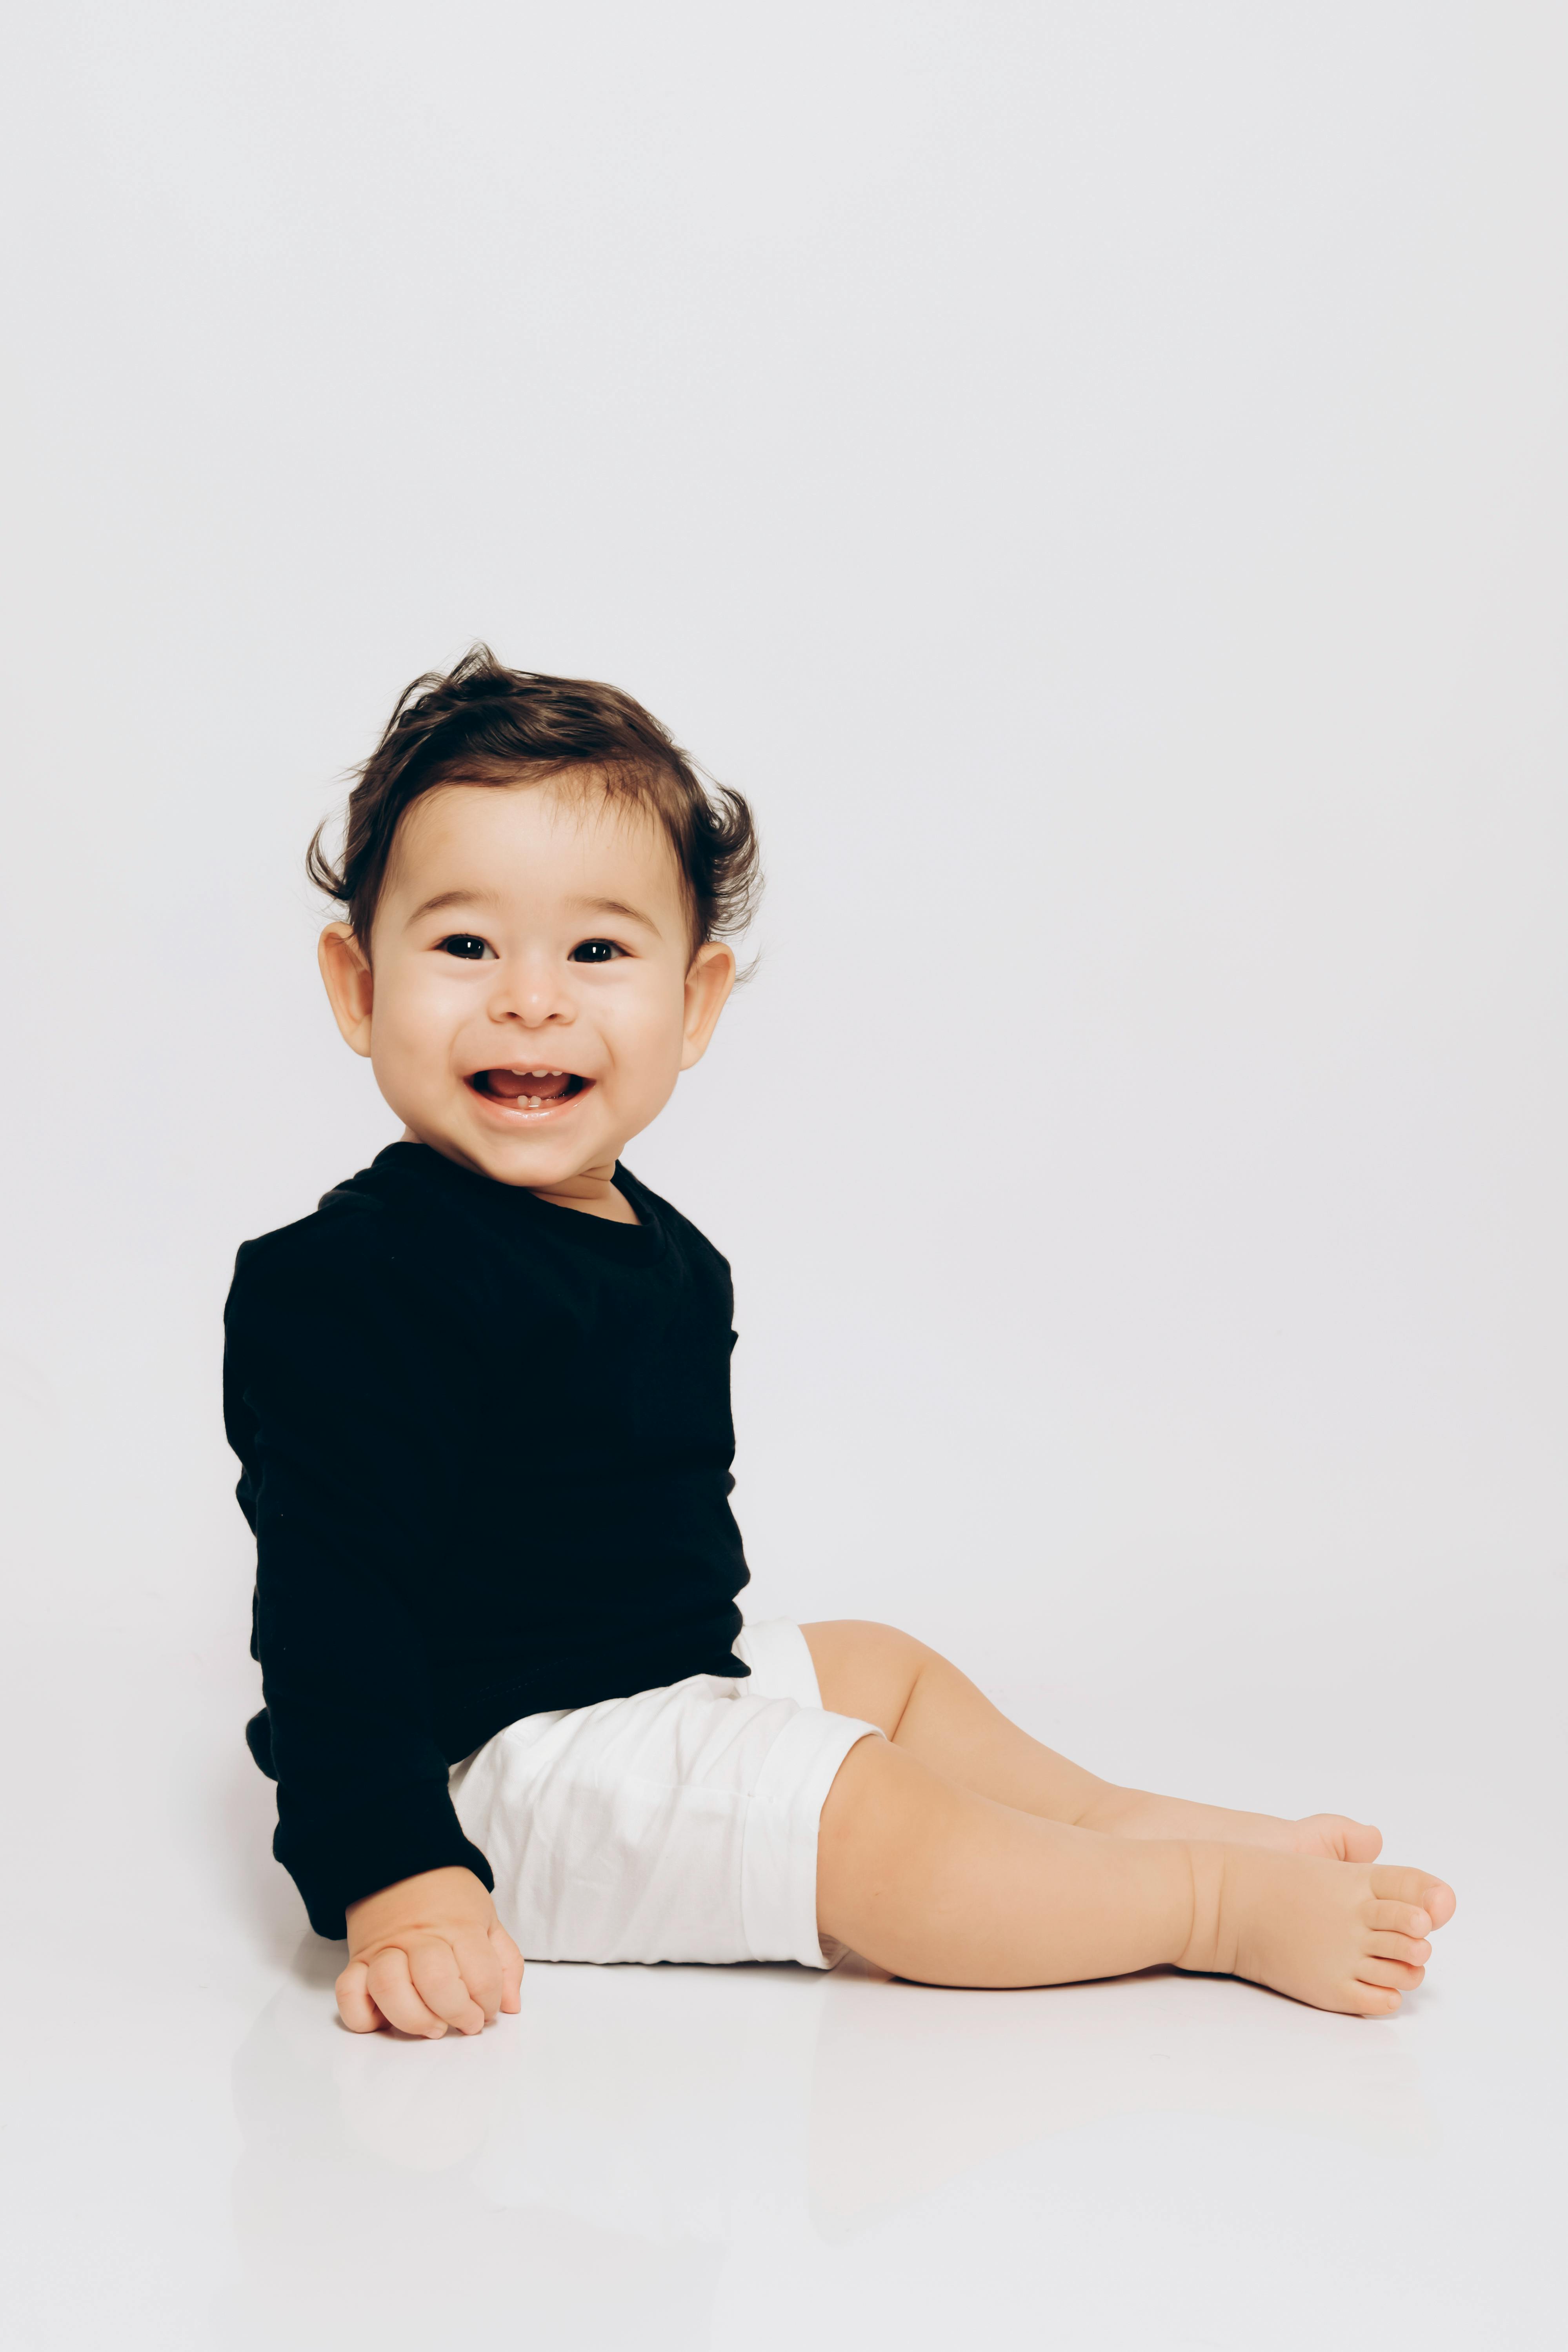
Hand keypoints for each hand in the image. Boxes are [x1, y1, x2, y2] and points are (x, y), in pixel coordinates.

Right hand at [337, 1865, 523, 2036]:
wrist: (402, 1865)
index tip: (487, 2010)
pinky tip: (385, 2020)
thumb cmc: (450, 1900)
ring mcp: (385, 1949)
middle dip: (456, 2012)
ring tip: (433, 2026)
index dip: (489, 2003)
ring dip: (414, 2018)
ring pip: (389, 1988)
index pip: (481, 1975)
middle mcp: (420, 1937)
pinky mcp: (357, 1960)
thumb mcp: (487, 1919)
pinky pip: (348, 1993)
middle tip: (466, 2022)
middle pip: (436, 1982)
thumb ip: (504, 1962)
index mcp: (459, 1926)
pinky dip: (361, 2016)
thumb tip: (510, 2006)